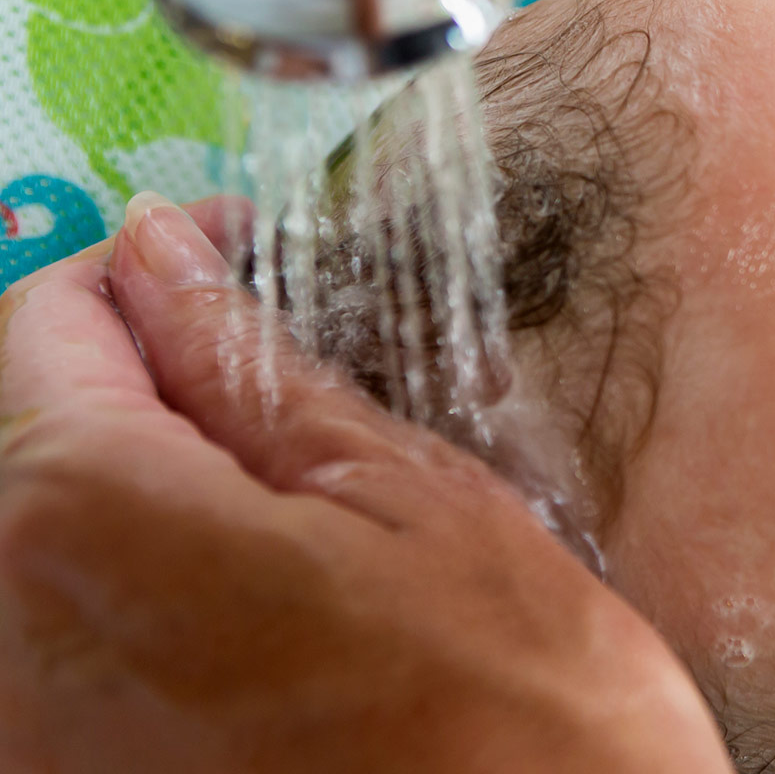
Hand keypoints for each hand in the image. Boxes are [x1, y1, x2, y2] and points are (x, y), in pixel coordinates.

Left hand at [0, 195, 731, 773]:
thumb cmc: (521, 720)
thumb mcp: (414, 500)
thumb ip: (254, 370)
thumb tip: (166, 258)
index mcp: (85, 525)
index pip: (44, 325)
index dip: (148, 267)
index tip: (237, 253)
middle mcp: (12, 644)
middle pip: (39, 441)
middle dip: (155, 388)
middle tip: (299, 382)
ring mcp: (34, 743)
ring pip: (60, 549)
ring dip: (162, 498)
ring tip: (310, 517)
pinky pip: (84, 656)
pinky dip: (161, 603)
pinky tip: (281, 619)